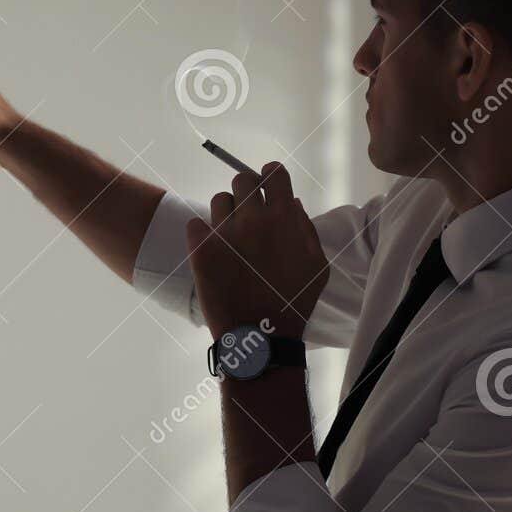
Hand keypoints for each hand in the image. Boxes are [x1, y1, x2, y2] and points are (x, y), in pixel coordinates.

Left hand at [185, 162, 328, 340]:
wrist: (259, 338)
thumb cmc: (293, 303)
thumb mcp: (316, 266)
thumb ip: (306, 229)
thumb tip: (292, 202)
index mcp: (283, 218)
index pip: (274, 173)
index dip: (271, 176)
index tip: (269, 185)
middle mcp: (252, 218)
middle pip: (243, 180)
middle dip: (248, 191)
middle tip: (250, 213)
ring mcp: (224, 232)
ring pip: (219, 200)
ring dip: (227, 212)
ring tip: (233, 236)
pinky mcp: (200, 248)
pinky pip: (195, 223)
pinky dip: (203, 233)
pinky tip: (214, 249)